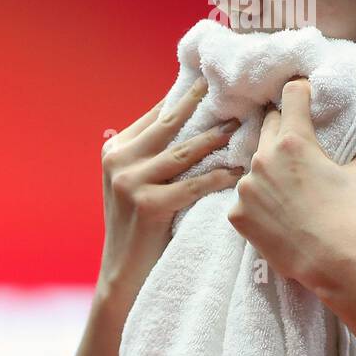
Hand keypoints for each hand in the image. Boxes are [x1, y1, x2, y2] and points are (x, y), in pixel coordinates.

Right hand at [98, 76, 244, 303]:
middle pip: (169, 123)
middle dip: (201, 103)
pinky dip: (219, 177)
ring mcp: (130, 182)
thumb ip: (148, 153)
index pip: (156, 115)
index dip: (185, 97)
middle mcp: (119, 160)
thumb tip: (181, 116)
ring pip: (184, 151)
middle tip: (230, 87)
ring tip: (241, 125)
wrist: (123, 274)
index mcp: (115, 149)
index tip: (212, 81)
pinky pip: (193, 184)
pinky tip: (238, 171)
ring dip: (216, 137)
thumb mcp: (132, 183)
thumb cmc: (138, 227)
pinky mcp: (148, 206)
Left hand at [226, 77, 355, 294]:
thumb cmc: (352, 214)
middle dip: (283, 131)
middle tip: (296, 148)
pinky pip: (246, 201)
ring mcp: (246, 187)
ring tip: (287, 195)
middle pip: (268, 126)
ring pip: (255, 168)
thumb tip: (346, 157)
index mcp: (295, 140)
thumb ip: (349, 155)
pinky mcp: (237, 214)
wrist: (334, 261)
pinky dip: (259, 205)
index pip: (291, 95)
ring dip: (269, 172)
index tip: (302, 94)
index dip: (299, 91)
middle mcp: (264, 157)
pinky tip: (276, 219)